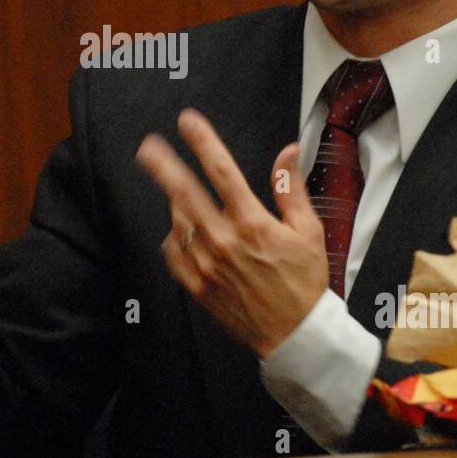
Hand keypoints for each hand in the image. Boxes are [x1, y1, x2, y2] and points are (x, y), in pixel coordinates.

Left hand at [135, 108, 327, 356]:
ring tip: (179, 194)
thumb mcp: (309, 232)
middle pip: (184, 193)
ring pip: (178, 222)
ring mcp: (207, 265)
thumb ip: (291, 189)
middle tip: (147, 147)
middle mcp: (224, 241)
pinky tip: (181, 232)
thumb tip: (288, 152)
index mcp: (252, 223)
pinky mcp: (197, 286)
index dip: (203, 141)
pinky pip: (173, 254)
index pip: (221, 171)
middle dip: (163, 166)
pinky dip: (173, 238)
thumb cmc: (304, 283)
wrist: (295, 335)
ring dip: (175, 203)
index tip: (188, 122)